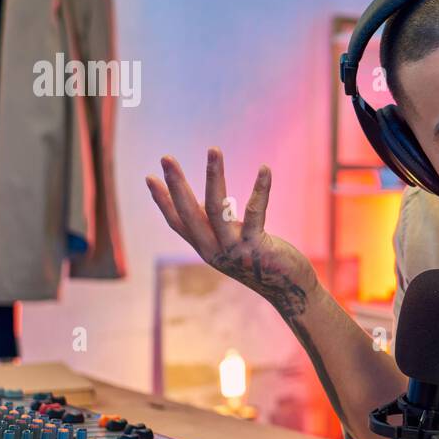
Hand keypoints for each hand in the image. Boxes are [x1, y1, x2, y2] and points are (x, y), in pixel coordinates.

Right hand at [146, 148, 318, 317]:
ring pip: (216, 208)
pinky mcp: (256, 247)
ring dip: (214, 176)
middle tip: (166, 157)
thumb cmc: (262, 261)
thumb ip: (216, 226)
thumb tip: (204, 201)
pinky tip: (265, 169)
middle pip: (189, 212)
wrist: (288, 289)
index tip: (149, 177)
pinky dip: (260, 188)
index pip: (177, 222)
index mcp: (205, 248)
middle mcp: (214, 250)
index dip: (162, 200)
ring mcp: (234, 249)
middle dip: (176, 183)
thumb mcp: (232, 243)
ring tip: (213, 150)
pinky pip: (255, 212)